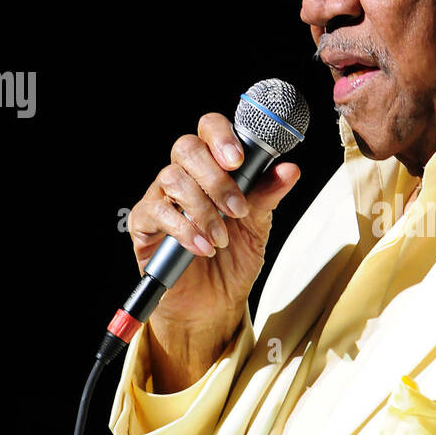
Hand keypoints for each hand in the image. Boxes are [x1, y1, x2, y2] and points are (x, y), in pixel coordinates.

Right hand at [128, 113, 300, 388]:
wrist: (214, 304)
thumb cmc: (233, 260)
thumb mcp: (258, 227)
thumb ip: (268, 195)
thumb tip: (290, 169)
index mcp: (214, 168)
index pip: (209, 130)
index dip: (221, 136)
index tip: (239, 160)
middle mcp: (185, 177)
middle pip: (186, 147)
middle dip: (216, 177)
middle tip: (237, 209)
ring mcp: (162, 198)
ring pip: (172, 178)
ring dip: (203, 209)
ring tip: (221, 238)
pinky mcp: (144, 224)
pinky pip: (157, 212)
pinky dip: (184, 229)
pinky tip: (202, 247)